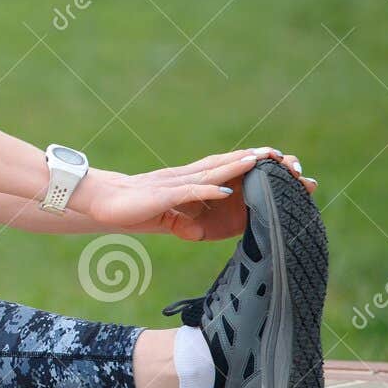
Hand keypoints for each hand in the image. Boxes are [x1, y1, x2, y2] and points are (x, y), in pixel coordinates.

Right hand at [82, 148, 317, 239]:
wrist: (101, 203)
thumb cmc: (131, 209)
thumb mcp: (165, 217)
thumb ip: (182, 219)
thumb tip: (194, 229)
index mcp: (189, 183)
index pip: (226, 172)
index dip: (251, 168)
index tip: (278, 168)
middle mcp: (186, 178)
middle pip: (226, 166)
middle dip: (256, 162)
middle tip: (285, 158)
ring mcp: (176, 185)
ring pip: (213, 173)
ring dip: (238, 166)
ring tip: (264, 160)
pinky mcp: (163, 196)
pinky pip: (190, 191)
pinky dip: (210, 189)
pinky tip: (228, 188)